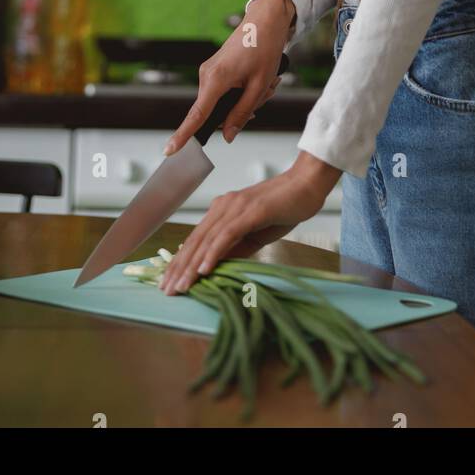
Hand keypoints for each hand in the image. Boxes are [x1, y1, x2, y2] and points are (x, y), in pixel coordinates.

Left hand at [159, 152, 341, 294]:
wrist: (307, 185)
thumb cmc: (284, 208)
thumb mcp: (256, 233)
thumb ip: (237, 247)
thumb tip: (217, 265)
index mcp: (223, 210)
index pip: (197, 239)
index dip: (181, 261)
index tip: (170, 281)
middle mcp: (224, 206)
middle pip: (196, 240)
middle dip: (179, 267)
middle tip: (167, 290)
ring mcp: (236, 207)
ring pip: (207, 239)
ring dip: (191, 265)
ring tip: (180, 285)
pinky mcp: (250, 211)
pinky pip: (227, 235)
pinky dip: (213, 252)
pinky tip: (203, 269)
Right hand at [164, 0, 295, 154]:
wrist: (264, 21)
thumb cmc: (264, 48)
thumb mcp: (259, 86)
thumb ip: (242, 113)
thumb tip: (228, 136)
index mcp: (216, 79)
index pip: (197, 115)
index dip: (184, 135)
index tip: (170, 150)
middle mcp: (206, 75)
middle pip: (216, 112)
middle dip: (241, 110)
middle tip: (266, 92)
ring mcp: (208, 72)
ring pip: (222, 102)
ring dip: (244, 99)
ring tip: (265, 82)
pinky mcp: (213, 70)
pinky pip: (223, 91)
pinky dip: (241, 91)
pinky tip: (257, 79)